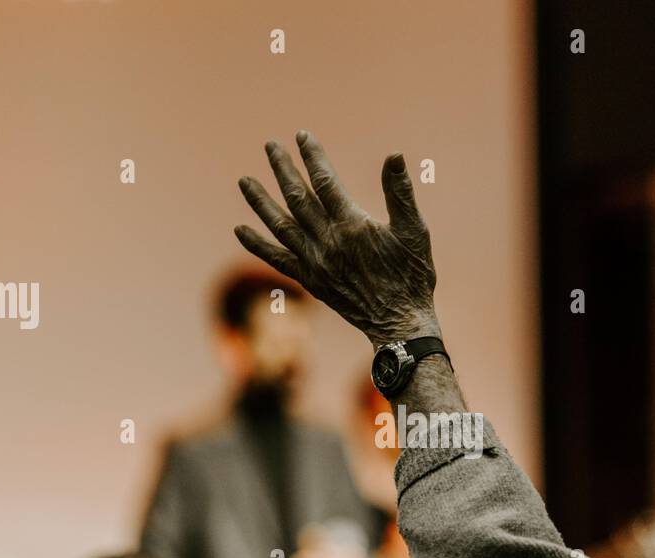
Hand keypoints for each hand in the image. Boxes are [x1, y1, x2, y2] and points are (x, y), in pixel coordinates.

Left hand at [234, 131, 439, 345]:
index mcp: (353, 226)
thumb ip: (401, 192)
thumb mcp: (414, 231)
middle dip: (283, 170)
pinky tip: (239, 230)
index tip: (302, 136)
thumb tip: (394, 155)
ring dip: (260, 202)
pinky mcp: (310, 281)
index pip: (325, 182)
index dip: (313, 157)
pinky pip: (277, 259)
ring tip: (244, 181)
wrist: (400, 324)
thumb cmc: (413, 276)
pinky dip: (257, 245)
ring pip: (280, 226)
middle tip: (270, 146)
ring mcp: (315, 263)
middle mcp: (328, 243)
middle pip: (297, 198)